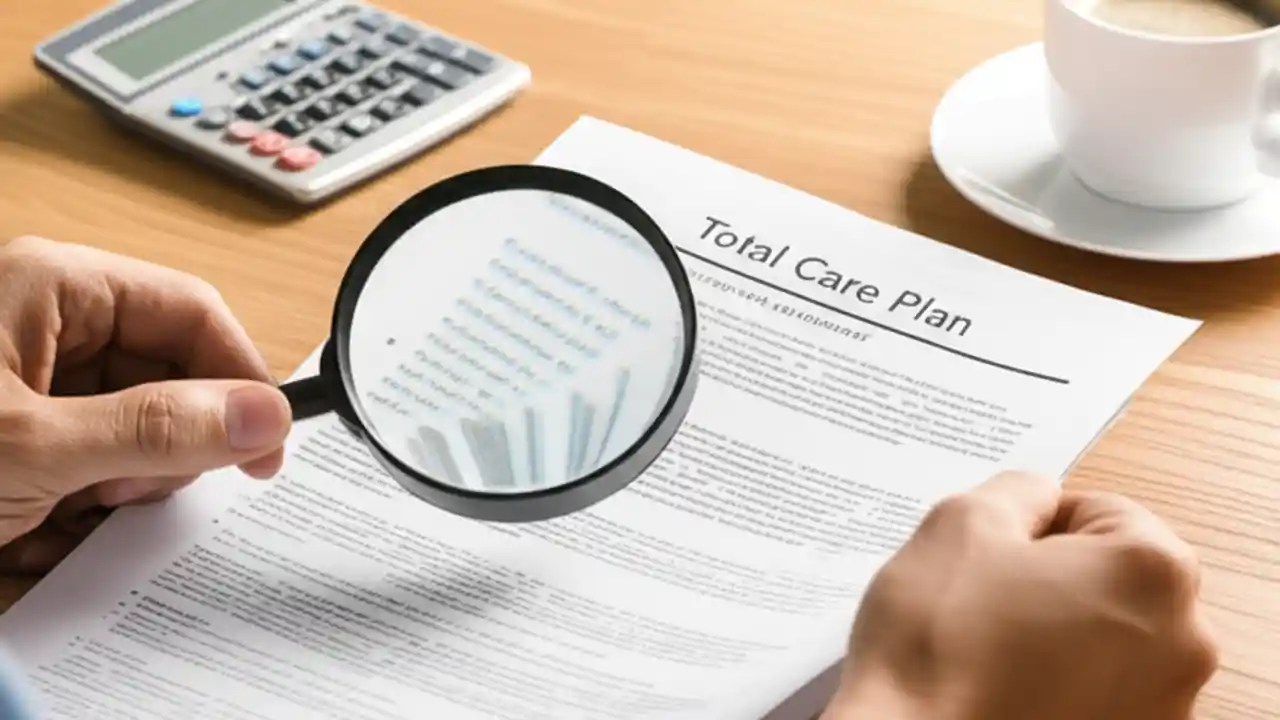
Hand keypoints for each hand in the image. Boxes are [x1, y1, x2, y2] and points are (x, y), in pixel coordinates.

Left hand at [0, 236, 290, 572]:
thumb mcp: (29, 446)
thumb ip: (157, 429)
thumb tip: (261, 415)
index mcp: (52, 288)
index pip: (191, 312)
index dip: (240, 375)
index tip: (268, 443)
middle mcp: (47, 329)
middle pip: (169, 377)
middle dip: (160, 447)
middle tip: (123, 490)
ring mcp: (33, 390)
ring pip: (137, 435)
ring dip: (115, 490)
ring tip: (54, 515)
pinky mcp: (23, 443)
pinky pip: (95, 474)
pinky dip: (80, 518)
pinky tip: (33, 537)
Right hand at [822, 472, 1218, 719]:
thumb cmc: (938, 648)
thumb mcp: (961, 524)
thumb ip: (1015, 490)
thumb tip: (1036, 499)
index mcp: (1153, 572)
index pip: (1098, 511)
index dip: (1031, 526)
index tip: (991, 558)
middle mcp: (1182, 643)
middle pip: (1110, 574)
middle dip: (1051, 578)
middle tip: (985, 600)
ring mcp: (1162, 706)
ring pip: (1103, 635)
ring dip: (1054, 631)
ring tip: (990, 651)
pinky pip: (1096, 690)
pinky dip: (1056, 682)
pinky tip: (1002, 689)